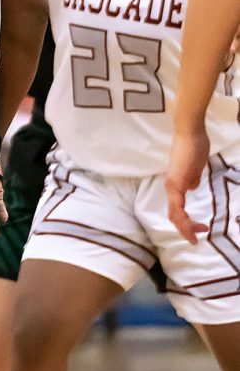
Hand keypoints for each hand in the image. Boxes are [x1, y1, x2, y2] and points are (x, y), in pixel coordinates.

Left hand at [166, 129, 209, 243]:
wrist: (190, 133)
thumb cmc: (194, 147)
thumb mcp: (196, 168)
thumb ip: (193, 180)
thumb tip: (192, 188)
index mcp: (175, 184)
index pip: (176, 209)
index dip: (185, 222)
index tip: (200, 229)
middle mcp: (170, 187)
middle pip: (173, 216)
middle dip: (185, 229)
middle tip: (198, 237)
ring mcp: (172, 185)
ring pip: (174, 214)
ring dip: (185, 227)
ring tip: (197, 236)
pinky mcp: (176, 183)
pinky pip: (177, 206)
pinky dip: (184, 219)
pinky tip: (193, 226)